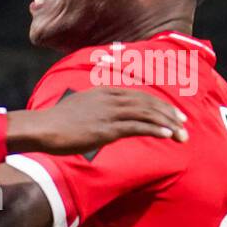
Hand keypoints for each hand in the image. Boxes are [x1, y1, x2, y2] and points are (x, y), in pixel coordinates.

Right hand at [5, 87, 187, 155]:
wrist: (41, 127)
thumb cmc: (54, 122)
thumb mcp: (77, 108)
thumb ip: (94, 110)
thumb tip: (100, 121)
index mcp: (104, 92)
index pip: (139, 96)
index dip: (158, 104)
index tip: (172, 113)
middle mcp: (110, 99)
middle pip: (148, 103)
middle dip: (169, 114)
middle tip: (184, 124)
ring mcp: (109, 113)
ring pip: (146, 115)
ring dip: (167, 124)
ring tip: (182, 133)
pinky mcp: (106, 129)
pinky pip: (137, 127)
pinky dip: (154, 129)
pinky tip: (167, 134)